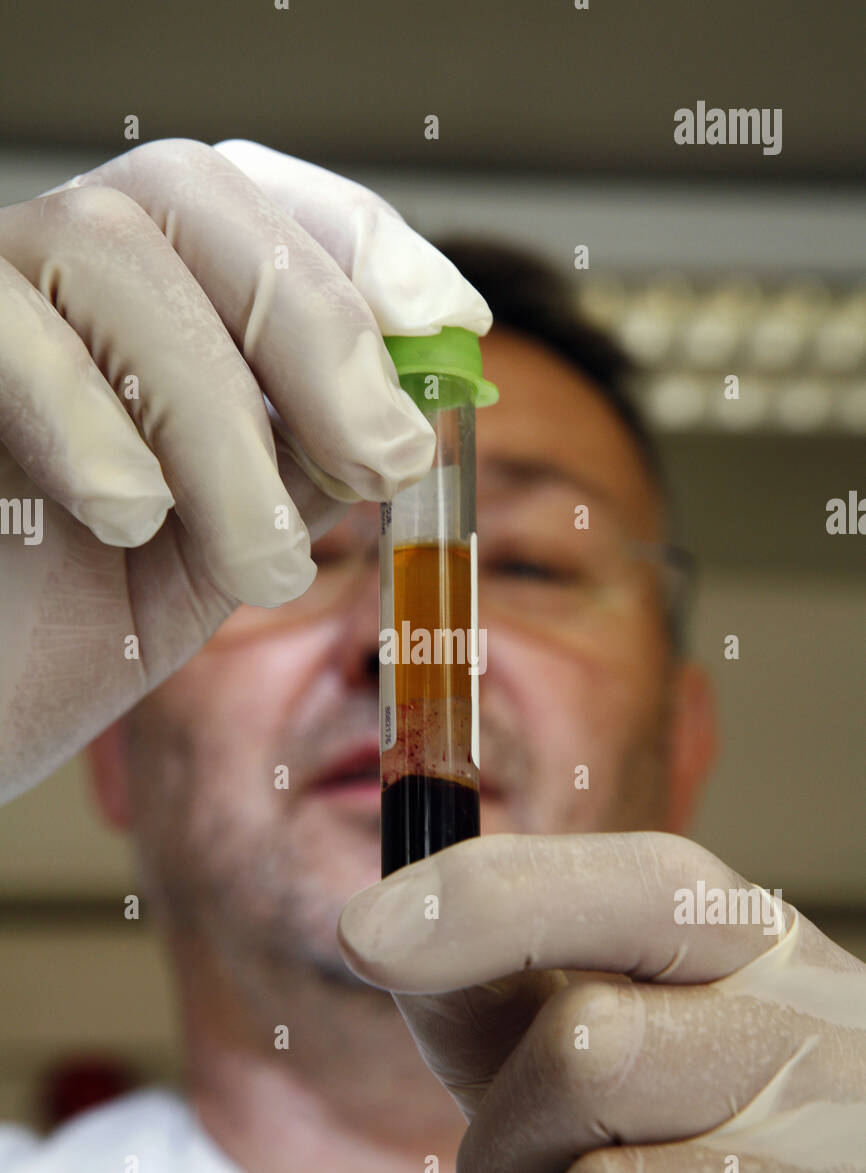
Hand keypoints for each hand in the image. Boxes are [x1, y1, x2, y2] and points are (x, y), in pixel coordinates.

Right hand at [0, 138, 489, 802]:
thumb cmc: (50, 638)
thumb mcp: (215, 551)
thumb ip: (296, 465)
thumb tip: (404, 405)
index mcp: (135, 309)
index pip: (251, 203)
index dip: (358, 242)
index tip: (450, 319)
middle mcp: (51, 275)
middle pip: (194, 193)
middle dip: (321, 327)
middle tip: (387, 458)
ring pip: (112, 252)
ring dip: (222, 419)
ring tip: (263, 564)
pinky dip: (87, 416)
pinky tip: (129, 517)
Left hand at [339, 832, 865, 1172]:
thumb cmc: (678, 1138)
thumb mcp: (601, 1037)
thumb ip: (502, 981)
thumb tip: (386, 926)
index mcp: (767, 958)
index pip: (650, 887)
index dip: (497, 897)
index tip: (366, 933)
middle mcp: (828, 1048)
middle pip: (589, 1048)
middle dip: (510, 1139)